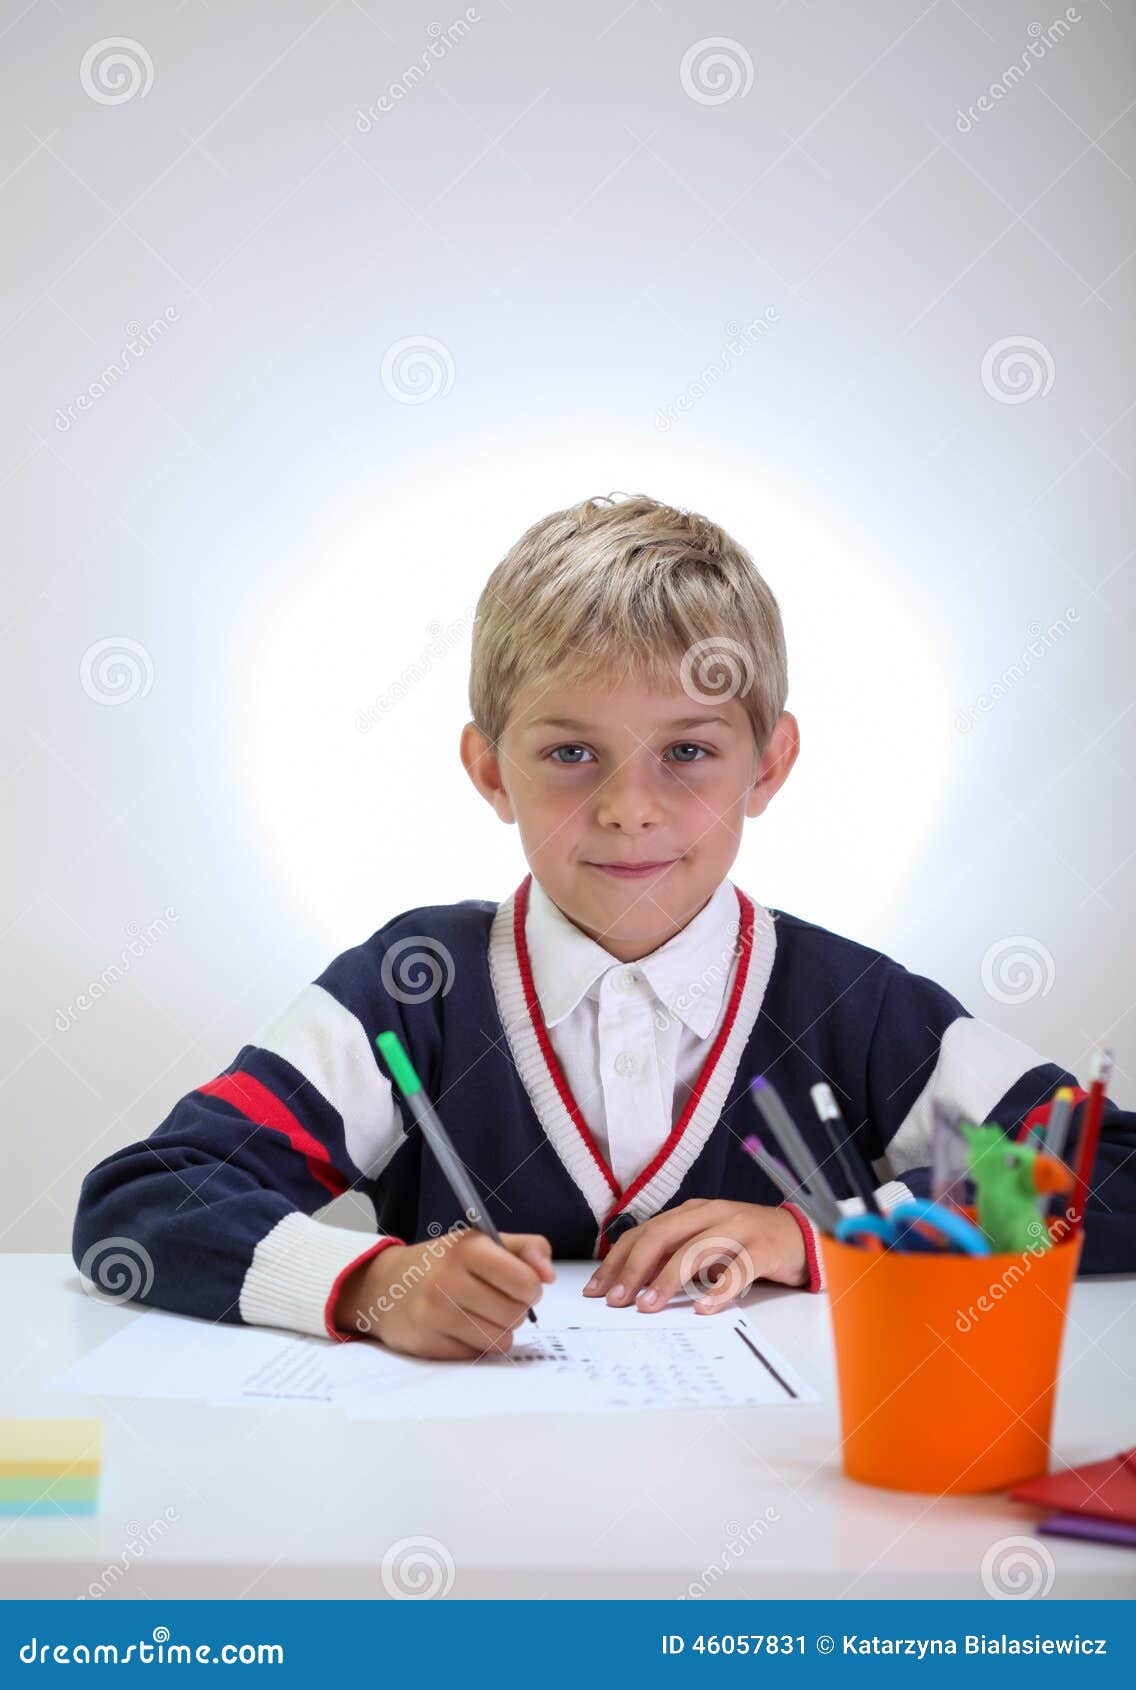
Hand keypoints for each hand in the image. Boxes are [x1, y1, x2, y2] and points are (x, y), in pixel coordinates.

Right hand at [333, 1228, 554, 1357]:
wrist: (385, 1286)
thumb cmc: (443, 1264)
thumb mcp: (482, 1242)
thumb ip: (526, 1249)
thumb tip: (549, 1276)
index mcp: (467, 1249)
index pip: (525, 1281)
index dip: (531, 1287)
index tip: (522, 1285)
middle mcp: (447, 1280)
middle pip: (516, 1313)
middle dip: (516, 1310)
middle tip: (499, 1301)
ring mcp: (434, 1314)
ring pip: (500, 1338)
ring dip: (499, 1330)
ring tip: (480, 1314)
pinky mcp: (427, 1343)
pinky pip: (477, 1355)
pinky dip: (476, 1345)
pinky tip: (460, 1328)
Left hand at [582, 1199, 807, 1312]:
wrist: (800, 1236)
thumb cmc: (746, 1243)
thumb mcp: (705, 1244)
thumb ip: (674, 1256)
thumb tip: (631, 1284)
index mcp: (691, 1212)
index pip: (644, 1232)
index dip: (617, 1260)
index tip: (596, 1289)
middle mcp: (710, 1214)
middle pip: (662, 1236)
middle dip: (633, 1269)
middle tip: (616, 1301)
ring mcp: (738, 1227)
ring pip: (695, 1250)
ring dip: (667, 1279)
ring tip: (649, 1306)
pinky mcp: (764, 1247)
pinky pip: (739, 1268)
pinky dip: (719, 1289)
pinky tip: (704, 1308)